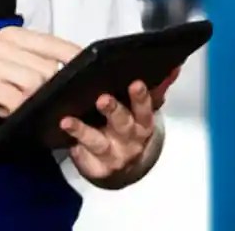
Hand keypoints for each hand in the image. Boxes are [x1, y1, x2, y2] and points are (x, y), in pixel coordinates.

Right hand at [0, 27, 81, 127]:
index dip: (78, 62)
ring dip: (34, 101)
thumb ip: (35, 63)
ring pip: (37, 83)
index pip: (58, 45)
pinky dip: (17, 110)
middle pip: (51, 68)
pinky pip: (16, 100)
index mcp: (13, 36)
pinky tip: (7, 112)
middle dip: (54, 90)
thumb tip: (75, 72)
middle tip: (47, 103)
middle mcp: (3, 44)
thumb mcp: (7, 64)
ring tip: (20, 105)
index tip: (89, 78)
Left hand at [60, 66, 180, 184]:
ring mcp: (113, 155)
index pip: (145, 108)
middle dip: (114, 111)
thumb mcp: (141, 109)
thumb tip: (172, 66)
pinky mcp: (96, 167)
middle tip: (102, 99)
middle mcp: (131, 140)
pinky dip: (72, 143)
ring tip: (68, 121)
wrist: (118, 165)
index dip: (141, 97)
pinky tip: (62, 131)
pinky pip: (82, 154)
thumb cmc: (126, 128)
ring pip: (99, 142)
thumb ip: (155, 88)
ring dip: (84, 130)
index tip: (135, 83)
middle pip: (123, 124)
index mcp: (143, 122)